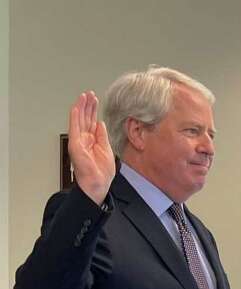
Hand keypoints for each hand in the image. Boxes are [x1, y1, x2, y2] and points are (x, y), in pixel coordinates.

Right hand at [67, 91, 115, 205]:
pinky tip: (77, 107)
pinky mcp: (75, 144)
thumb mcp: (106, 149)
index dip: (93, 110)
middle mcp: (84, 139)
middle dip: (87, 105)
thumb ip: (102, 135)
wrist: (98, 183)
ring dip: (81, 107)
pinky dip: (75, 117)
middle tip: (89, 94)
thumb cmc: (102, 172)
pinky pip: (74, 127)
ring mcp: (79, 141)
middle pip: (85, 118)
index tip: (95, 100)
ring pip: (79, 120)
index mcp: (92, 140)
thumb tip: (100, 123)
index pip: (91, 121)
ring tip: (84, 96)